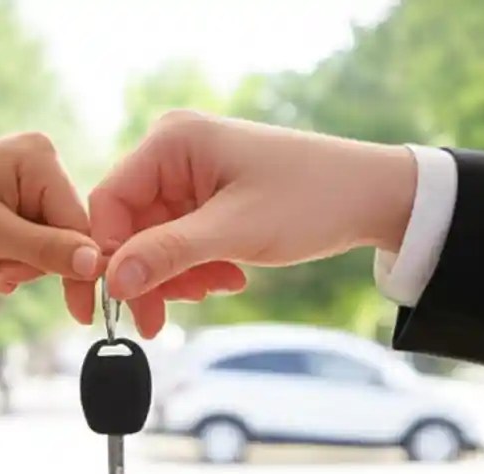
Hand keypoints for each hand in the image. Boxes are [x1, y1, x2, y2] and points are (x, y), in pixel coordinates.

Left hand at [0, 133, 104, 294]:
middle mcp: (33, 168)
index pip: (78, 223)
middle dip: (21, 263)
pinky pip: (14, 253)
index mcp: (38, 158)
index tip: (80, 312)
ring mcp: (15, 189)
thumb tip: (95, 264)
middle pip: (59, 241)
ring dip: (2, 266)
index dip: (77, 269)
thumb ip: (45, 250)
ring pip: (35, 254)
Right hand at [70, 111, 417, 336]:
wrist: (374, 197)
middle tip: (159, 321)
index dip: (109, 255)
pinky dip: (197, 266)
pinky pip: (181, 240)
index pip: (110, 202)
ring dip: (177, 275)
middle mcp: (175, 151)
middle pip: (129, 225)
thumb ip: (169, 254)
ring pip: (155, 240)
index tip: (119, 303)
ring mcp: (192, 174)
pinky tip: (228, 278)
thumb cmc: (312, 199)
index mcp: (172, 141)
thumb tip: (113, 281)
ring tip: (215, 289)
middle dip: (148, 274)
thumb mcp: (234, 232)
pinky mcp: (209, 197)